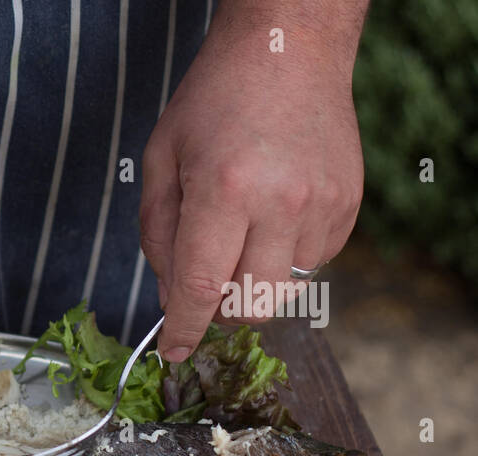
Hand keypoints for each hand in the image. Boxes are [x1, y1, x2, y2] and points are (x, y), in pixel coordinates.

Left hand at [139, 1, 366, 359]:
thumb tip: (173, 300)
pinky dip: (282, 259)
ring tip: (239, 230)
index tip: (173, 353)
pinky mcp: (347, 207)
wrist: (288, 51)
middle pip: (249, 306)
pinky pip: (310, 265)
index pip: (202, 290)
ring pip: (281, 292)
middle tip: (203, 280)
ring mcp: (322, 206)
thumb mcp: (162, 162)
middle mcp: (281, 204)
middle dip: (218, 310)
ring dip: (251, 282)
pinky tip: (270, 216)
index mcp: (225, 191)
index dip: (184, 331)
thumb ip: (159, 237)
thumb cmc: (214, 101)